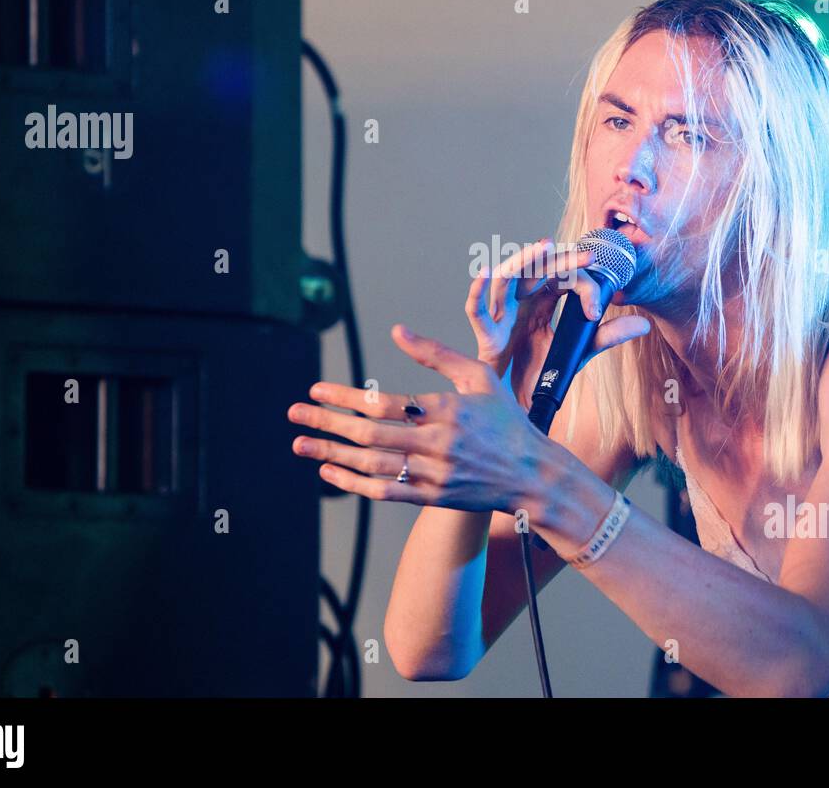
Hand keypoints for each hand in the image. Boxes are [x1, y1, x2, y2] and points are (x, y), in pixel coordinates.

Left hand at [286, 323, 574, 516]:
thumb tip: (397, 331)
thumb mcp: (480, 376)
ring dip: (332, 454)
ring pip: (373, 464)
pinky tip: (330, 472)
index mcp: (449, 409)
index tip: (316, 391)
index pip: (385, 402)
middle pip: (371, 434)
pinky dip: (354, 482)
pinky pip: (385, 491)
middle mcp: (439, 443)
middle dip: (327, 423)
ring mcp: (435, 473)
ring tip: (300, 444)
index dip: (346, 397)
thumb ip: (437, 354)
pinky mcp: (434, 497)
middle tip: (295, 415)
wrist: (533, 475)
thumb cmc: (505, 419)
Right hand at [466, 237, 650, 406]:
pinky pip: (476, 310)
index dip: (581, 283)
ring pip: (507, 278)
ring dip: (522, 260)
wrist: (524, 402)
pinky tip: (485, 272)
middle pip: (535, 270)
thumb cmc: (544, 370)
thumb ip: (607, 334)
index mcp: (542, 301)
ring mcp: (502, 316)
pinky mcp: (487, 335)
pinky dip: (477, 291)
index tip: (601, 305)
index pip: (561, 278)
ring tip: (541, 247)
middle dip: (559, 259)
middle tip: (586, 253)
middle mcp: (522, 302)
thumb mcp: (580, 349)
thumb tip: (644, 324)